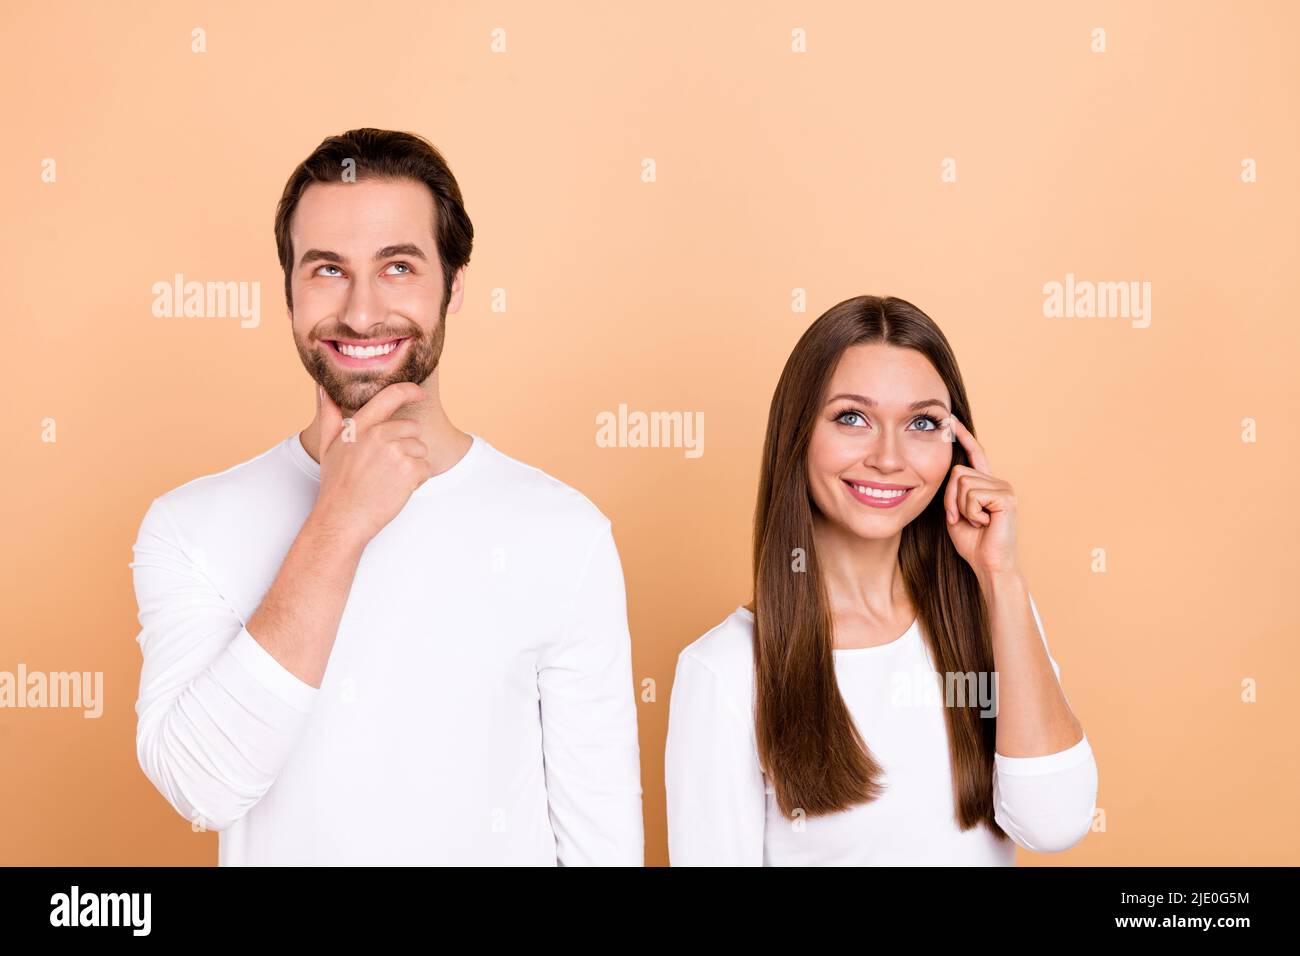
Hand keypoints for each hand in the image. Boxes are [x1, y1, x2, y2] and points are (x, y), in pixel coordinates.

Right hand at [311, 381, 434, 547]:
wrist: (342, 518)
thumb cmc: (336, 485)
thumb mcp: (328, 446)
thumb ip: (328, 415)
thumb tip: (322, 389)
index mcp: (361, 426)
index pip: (391, 395)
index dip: (410, 390)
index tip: (419, 393)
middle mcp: (378, 434)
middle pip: (413, 428)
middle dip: (408, 446)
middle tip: (387, 468)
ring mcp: (395, 451)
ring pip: (421, 449)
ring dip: (413, 465)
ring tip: (390, 479)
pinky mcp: (408, 470)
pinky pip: (426, 468)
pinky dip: (417, 481)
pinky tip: (397, 489)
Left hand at [941, 415, 1020, 578]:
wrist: (989, 565)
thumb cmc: (972, 543)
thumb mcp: (955, 512)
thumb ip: (953, 491)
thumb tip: (950, 472)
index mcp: (986, 485)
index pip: (974, 454)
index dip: (963, 436)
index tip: (950, 419)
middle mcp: (998, 482)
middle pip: (957, 471)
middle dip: (950, 498)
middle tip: (962, 519)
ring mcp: (1004, 488)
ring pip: (962, 482)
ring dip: (960, 507)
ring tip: (975, 523)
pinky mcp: (1006, 497)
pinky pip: (972, 495)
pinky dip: (970, 512)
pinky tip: (984, 523)